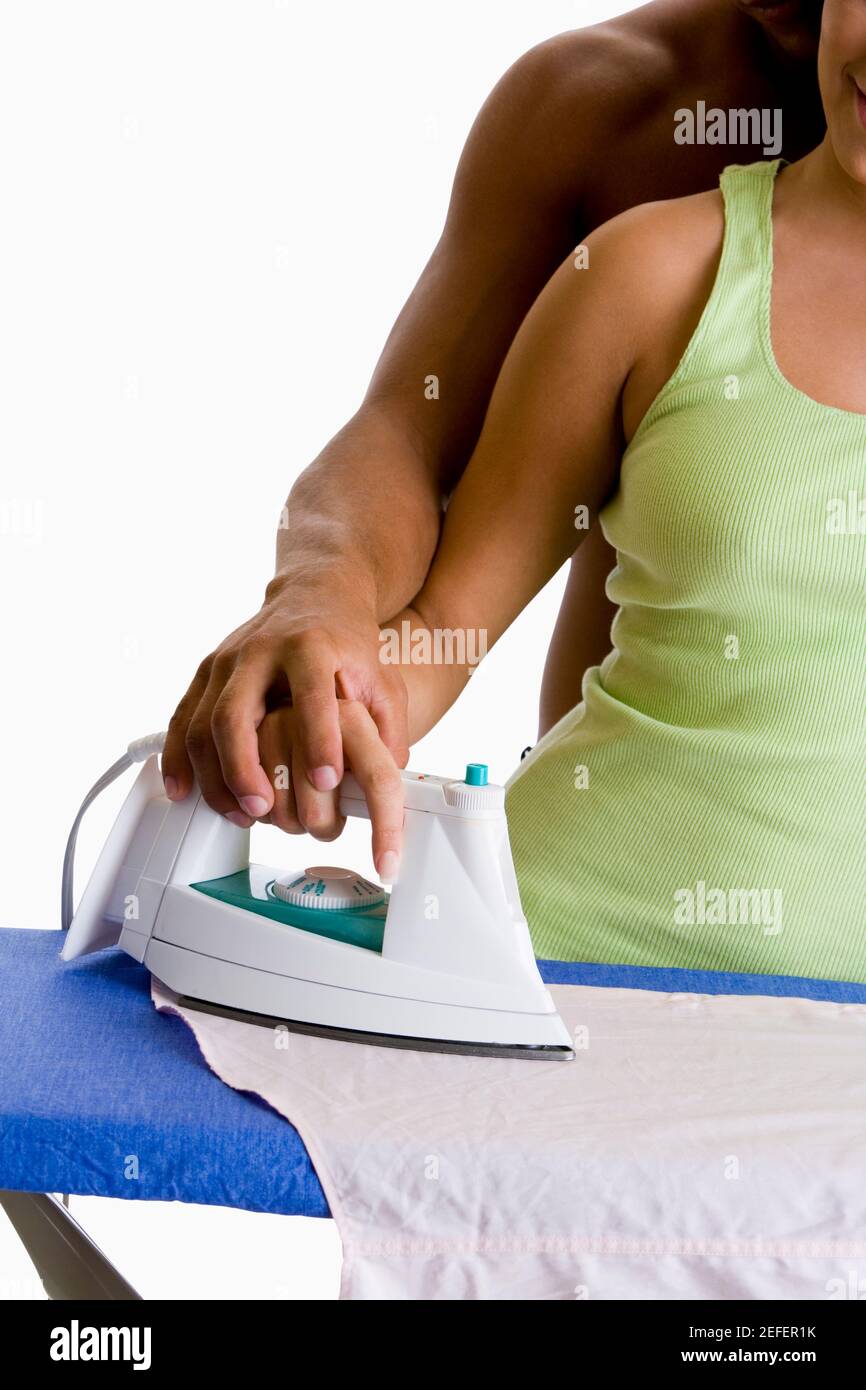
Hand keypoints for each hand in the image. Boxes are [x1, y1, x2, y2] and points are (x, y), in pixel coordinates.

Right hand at [161, 583, 409, 879]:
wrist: (315, 596)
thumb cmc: (347, 644)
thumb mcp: (380, 676)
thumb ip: (388, 725)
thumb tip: (388, 773)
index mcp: (310, 647)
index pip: (310, 695)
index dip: (318, 738)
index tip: (326, 779)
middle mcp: (259, 651)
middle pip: (236, 712)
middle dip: (245, 767)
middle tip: (265, 807)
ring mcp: (226, 661)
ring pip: (201, 723)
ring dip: (214, 776)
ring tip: (241, 813)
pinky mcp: (205, 673)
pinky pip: (181, 720)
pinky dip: (179, 760)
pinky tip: (184, 792)